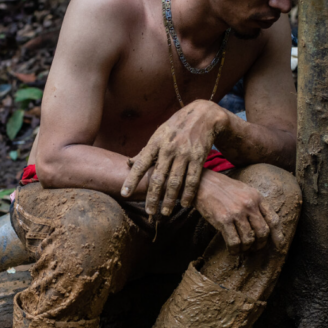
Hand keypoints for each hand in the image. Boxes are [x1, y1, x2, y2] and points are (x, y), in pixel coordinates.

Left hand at [121, 100, 229, 216]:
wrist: (202, 114)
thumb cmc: (176, 127)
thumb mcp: (158, 134)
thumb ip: (145, 151)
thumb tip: (129, 163)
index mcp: (155, 143)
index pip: (141, 164)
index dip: (131, 180)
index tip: (124, 194)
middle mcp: (168, 148)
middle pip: (158, 177)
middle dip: (152, 196)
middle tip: (149, 211)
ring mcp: (184, 153)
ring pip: (175, 181)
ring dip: (170, 199)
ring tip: (165, 212)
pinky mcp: (199, 157)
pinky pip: (193, 179)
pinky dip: (188, 193)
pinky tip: (185, 204)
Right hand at [194, 172, 285, 254]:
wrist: (203, 183)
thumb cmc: (222, 188)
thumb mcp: (244, 190)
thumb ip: (254, 204)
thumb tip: (261, 222)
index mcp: (257, 197)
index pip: (273, 219)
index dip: (278, 234)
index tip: (279, 244)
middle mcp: (249, 205)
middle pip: (263, 232)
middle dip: (260, 244)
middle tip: (255, 248)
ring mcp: (237, 213)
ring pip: (249, 239)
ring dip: (246, 248)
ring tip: (242, 249)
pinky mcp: (223, 220)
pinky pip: (235, 242)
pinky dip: (235, 250)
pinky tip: (232, 250)